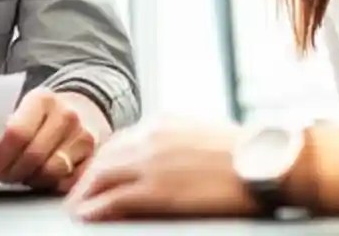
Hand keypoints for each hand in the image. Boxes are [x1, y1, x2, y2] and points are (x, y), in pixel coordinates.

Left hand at [0, 88, 106, 191]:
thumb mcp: (22, 111)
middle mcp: (67, 114)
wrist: (80, 112)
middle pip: (33, 156)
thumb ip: (5, 127)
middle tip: (1, 175)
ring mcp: (83, 136)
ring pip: (51, 172)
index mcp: (42, 99)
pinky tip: (43, 177)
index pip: (16, 133)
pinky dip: (52, 184)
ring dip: (31, 179)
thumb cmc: (41, 117)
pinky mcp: (94, 157)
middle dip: (11, 172)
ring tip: (23, 174)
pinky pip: (68, 182)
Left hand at [65, 121, 254, 220]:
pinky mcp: (156, 191)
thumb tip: (165, 160)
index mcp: (163, 123)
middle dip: (86, 178)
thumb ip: (176, 143)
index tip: (95, 174)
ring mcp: (151, 163)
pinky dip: (94, 208)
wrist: (263, 163)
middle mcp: (151, 137)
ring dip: (84, 194)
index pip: (119, 141)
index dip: (103, 161)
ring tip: (76, 209)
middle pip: (105, 158)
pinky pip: (113, 199)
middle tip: (75, 194)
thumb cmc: (244, 154)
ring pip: (101, 177)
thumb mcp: (201, 136)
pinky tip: (86, 216)